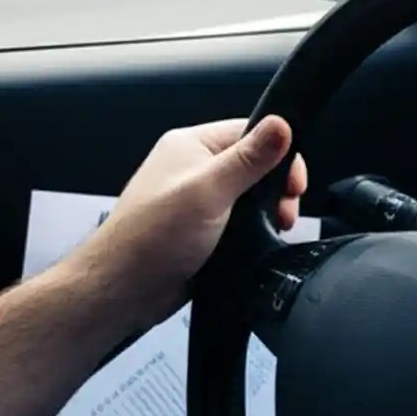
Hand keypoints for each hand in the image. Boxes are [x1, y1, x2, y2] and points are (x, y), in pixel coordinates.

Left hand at [59, 116, 306, 329]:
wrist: (122, 292)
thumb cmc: (152, 238)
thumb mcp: (209, 191)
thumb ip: (248, 159)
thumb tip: (281, 123)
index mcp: (190, 145)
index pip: (249, 132)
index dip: (279, 152)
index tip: (294, 182)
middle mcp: (193, 168)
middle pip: (254, 164)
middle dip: (276, 187)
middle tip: (285, 210)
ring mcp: (197, 199)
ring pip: (249, 195)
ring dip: (268, 210)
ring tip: (276, 228)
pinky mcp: (202, 229)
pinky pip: (239, 220)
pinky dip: (254, 229)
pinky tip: (259, 241)